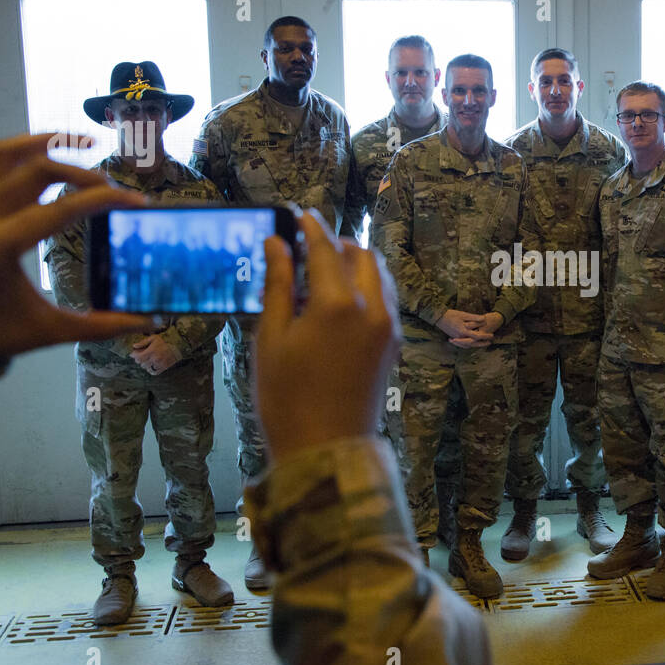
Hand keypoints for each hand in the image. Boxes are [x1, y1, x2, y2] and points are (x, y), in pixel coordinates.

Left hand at [0, 132, 154, 361]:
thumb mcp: (50, 330)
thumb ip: (101, 325)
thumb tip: (147, 320)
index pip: (61, 209)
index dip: (104, 200)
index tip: (136, 200)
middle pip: (36, 170)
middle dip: (81, 172)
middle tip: (111, 186)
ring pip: (3, 155)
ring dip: (43, 143)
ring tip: (80, 143)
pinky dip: (16, 156)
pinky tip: (44, 158)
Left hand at [131, 334, 180, 374]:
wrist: (177, 347)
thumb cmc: (164, 342)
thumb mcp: (154, 338)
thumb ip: (143, 342)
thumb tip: (134, 346)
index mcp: (151, 351)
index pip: (138, 358)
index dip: (134, 356)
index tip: (134, 353)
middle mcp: (154, 359)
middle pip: (141, 364)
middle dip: (139, 360)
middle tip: (141, 356)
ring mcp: (159, 364)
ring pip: (146, 368)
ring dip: (145, 365)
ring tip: (146, 360)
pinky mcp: (163, 368)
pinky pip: (153, 372)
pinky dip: (150, 370)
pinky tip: (151, 365)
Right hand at [256, 209, 400, 459]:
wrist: (326, 449)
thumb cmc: (286, 399)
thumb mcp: (271, 338)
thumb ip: (277, 285)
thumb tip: (277, 244)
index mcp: (338, 304)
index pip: (325, 248)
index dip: (309, 228)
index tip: (297, 215)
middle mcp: (372, 308)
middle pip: (359, 254)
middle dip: (334, 243)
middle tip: (305, 245)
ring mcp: (388, 326)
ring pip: (378, 273)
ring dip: (353, 262)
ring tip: (320, 272)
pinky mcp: (393, 343)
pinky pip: (385, 298)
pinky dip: (365, 286)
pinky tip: (339, 298)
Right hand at [435, 309, 493, 348]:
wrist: (439, 317)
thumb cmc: (451, 314)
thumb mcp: (464, 314)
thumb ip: (474, 318)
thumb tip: (485, 319)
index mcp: (463, 331)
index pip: (477, 336)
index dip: (485, 335)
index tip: (492, 334)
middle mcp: (460, 337)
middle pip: (474, 343)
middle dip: (482, 343)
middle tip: (490, 342)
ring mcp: (456, 339)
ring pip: (468, 345)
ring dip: (476, 345)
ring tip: (483, 344)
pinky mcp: (454, 338)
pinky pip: (463, 345)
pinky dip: (469, 345)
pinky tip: (472, 344)